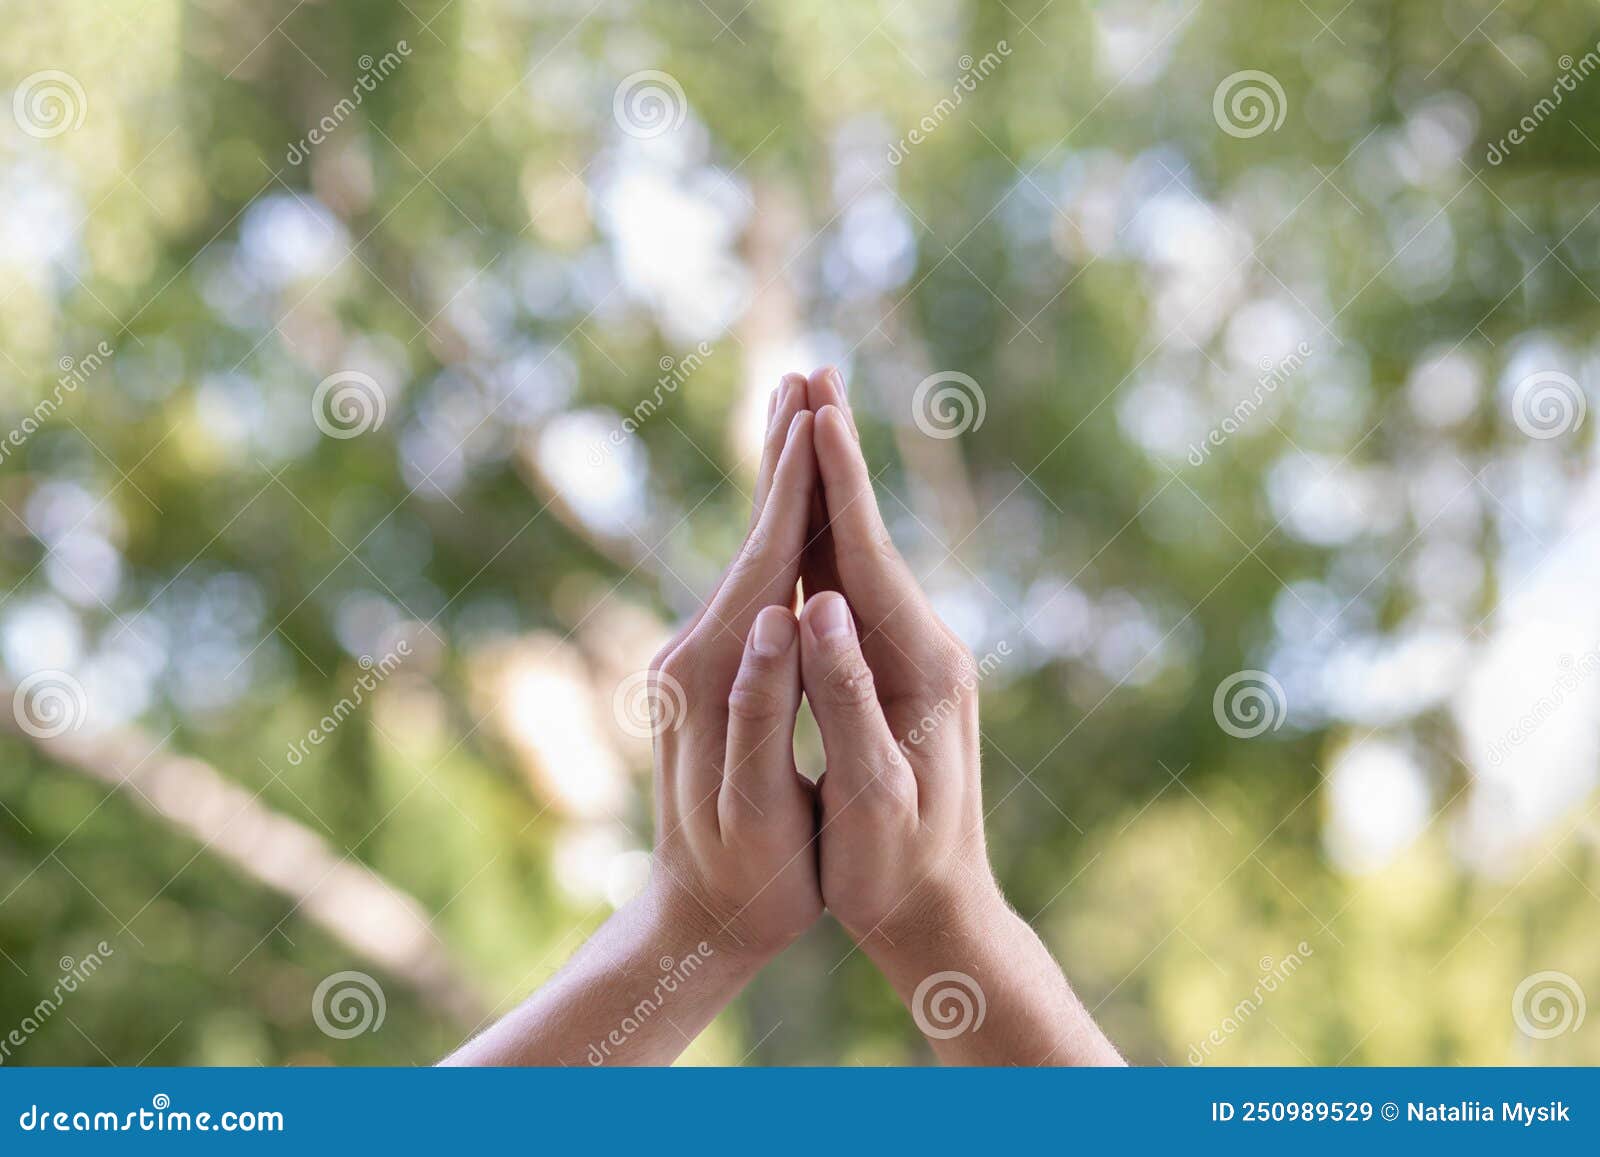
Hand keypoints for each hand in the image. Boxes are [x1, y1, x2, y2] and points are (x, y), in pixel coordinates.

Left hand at [644, 375, 821, 958]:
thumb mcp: (757, 808)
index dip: (796, 485)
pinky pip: (749, 586)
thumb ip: (759, 710)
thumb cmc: (750, 880)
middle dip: (779, 459)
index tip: (816, 410)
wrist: (693, 917)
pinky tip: (789, 514)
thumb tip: (779, 618)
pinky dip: (772, 535)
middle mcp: (695, 652)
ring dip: (775, 487)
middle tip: (800, 377)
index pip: (765, 560)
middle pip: (750, 538)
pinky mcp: (707, 673)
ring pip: (748, 556)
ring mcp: (696, 660)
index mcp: (715, 675)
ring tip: (795, 421)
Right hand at [796, 368, 996, 947]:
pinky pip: (850, 587)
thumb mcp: (873, 797)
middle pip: (866, 533)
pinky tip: (801, 512)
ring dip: (828, 484)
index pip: (869, 553)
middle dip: (834, 454)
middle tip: (812, 371)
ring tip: (806, 416)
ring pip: (857, 553)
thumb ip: (845, 702)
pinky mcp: (895, 672)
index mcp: (920, 667)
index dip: (839, 480)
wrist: (941, 911)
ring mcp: (912, 656)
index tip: (819, 406)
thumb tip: (815, 608)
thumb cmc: (896, 870)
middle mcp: (925, 646)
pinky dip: (823, 537)